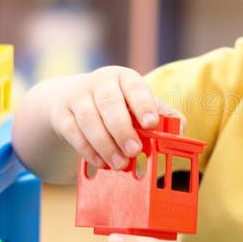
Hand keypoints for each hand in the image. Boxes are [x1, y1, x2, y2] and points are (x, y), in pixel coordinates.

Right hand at [50, 66, 183, 170]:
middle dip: (122, 129)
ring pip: (89, 119)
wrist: (69, 98)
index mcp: (124, 78)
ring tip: (119, 164)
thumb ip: (161, 114)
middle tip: (135, 151)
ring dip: (105, 144)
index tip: (151, 124)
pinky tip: (100, 162)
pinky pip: (72, 131)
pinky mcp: (61, 113)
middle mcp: (100, 82)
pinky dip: (87, 149)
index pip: (135, 88)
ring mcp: (77, 96)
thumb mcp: (137, 103)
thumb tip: (181, 129)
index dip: (143, 105)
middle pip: (110, 103)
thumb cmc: (116, 103)